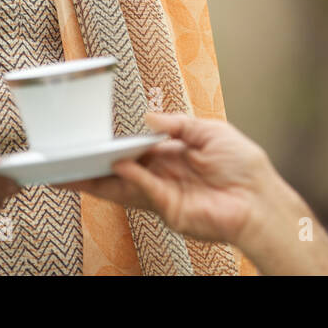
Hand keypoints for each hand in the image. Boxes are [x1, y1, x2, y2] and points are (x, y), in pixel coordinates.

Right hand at [59, 111, 282, 246]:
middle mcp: (165, 175)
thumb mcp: (210, 131)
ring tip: (72, 171)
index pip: (136, 149)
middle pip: (121, 170)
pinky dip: (129, 178)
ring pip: (123, 186)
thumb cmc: (245, 167)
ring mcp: (164, 194)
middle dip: (93, 166)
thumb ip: (176, 124)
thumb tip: (147, 118)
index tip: (93, 140)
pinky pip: (144, 190)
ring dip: (97, 179)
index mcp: (173, 155)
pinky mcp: (169, 209)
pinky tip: (115, 166)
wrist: (260, 199)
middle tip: (67, 159)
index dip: (115, 145)